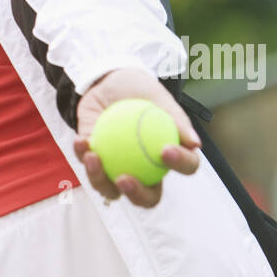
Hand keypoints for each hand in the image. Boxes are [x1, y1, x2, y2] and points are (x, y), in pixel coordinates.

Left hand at [73, 67, 200, 209]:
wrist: (107, 80)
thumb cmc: (138, 89)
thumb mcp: (157, 96)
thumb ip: (175, 118)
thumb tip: (195, 144)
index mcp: (168, 155)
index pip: (184, 167)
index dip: (180, 165)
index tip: (165, 150)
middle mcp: (145, 169)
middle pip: (147, 197)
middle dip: (136, 195)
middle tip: (124, 178)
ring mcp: (118, 168)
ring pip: (110, 190)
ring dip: (99, 178)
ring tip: (92, 156)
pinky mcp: (94, 160)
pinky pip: (87, 163)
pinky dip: (82, 154)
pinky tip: (82, 141)